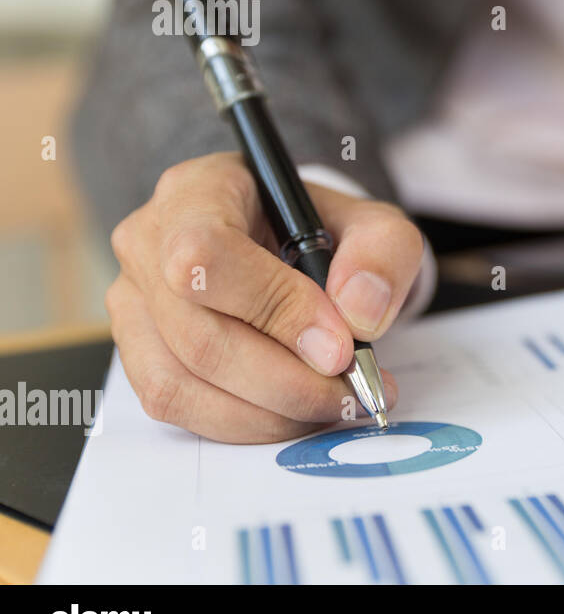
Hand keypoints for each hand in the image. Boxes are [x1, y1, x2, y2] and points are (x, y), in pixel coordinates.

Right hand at [106, 152, 423, 442]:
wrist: (294, 248)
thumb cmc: (325, 233)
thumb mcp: (375, 226)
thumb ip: (381, 255)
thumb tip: (357, 314)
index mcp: (200, 190)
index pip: (207, 253)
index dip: (274, 308)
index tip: (339, 347)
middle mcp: (148, 241)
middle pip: (197, 334)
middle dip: (286, 381)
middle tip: (352, 394)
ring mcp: (132, 300)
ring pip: (180, 381)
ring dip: (268, 412)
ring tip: (332, 406)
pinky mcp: (136, 352)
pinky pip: (175, 405)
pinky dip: (242, 423)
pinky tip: (293, 413)